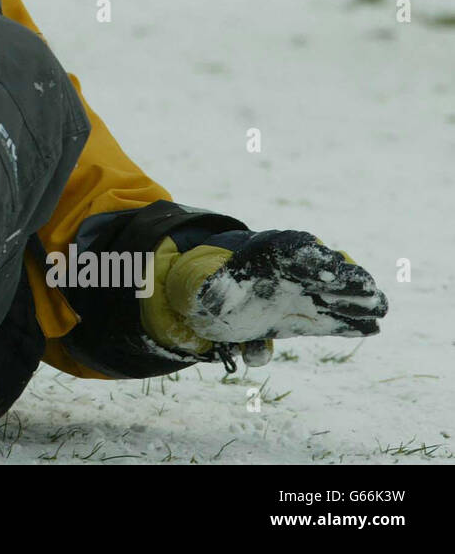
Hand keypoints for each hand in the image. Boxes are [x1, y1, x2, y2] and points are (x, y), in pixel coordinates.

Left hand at [145, 230, 387, 367]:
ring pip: (333, 294)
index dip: (311, 259)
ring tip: (378, 310)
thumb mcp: (201, 286)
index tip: (333, 267)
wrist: (213, 297)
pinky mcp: (306, 317)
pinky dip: (348, 323)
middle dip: (344, 279)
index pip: (290, 250)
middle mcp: (288, 270)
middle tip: (368, 290)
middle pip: (322, 270)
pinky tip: (370, 328)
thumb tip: (212, 294)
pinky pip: (330, 319)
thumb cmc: (207, 284)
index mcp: (263, 254)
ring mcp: (301, 293)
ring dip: (354, 302)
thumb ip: (212, 290)